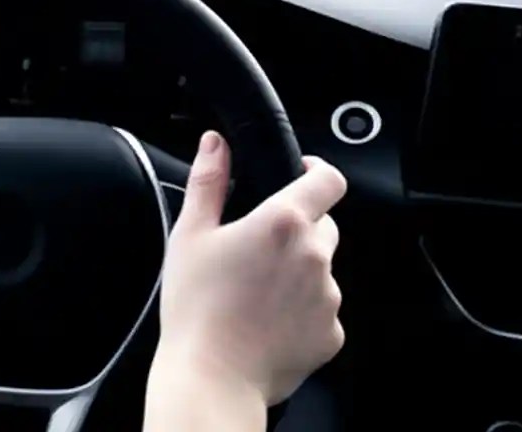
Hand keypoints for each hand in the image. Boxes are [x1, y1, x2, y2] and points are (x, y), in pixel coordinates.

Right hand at [154, 131, 345, 406]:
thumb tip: (215, 144)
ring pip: (321, 270)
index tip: (300, 177)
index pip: (329, 180)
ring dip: (299, 272)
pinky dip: (301, 311)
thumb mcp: (190, 235)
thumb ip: (207, 181)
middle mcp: (315, 256)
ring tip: (256, 292)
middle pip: (323, 225)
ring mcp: (328, 297)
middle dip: (298, 229)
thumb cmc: (196, 308)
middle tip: (258, 249)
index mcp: (283, 223)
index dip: (316, 172)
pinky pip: (321, 310)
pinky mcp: (331, 333)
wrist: (211, 378)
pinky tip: (267, 321)